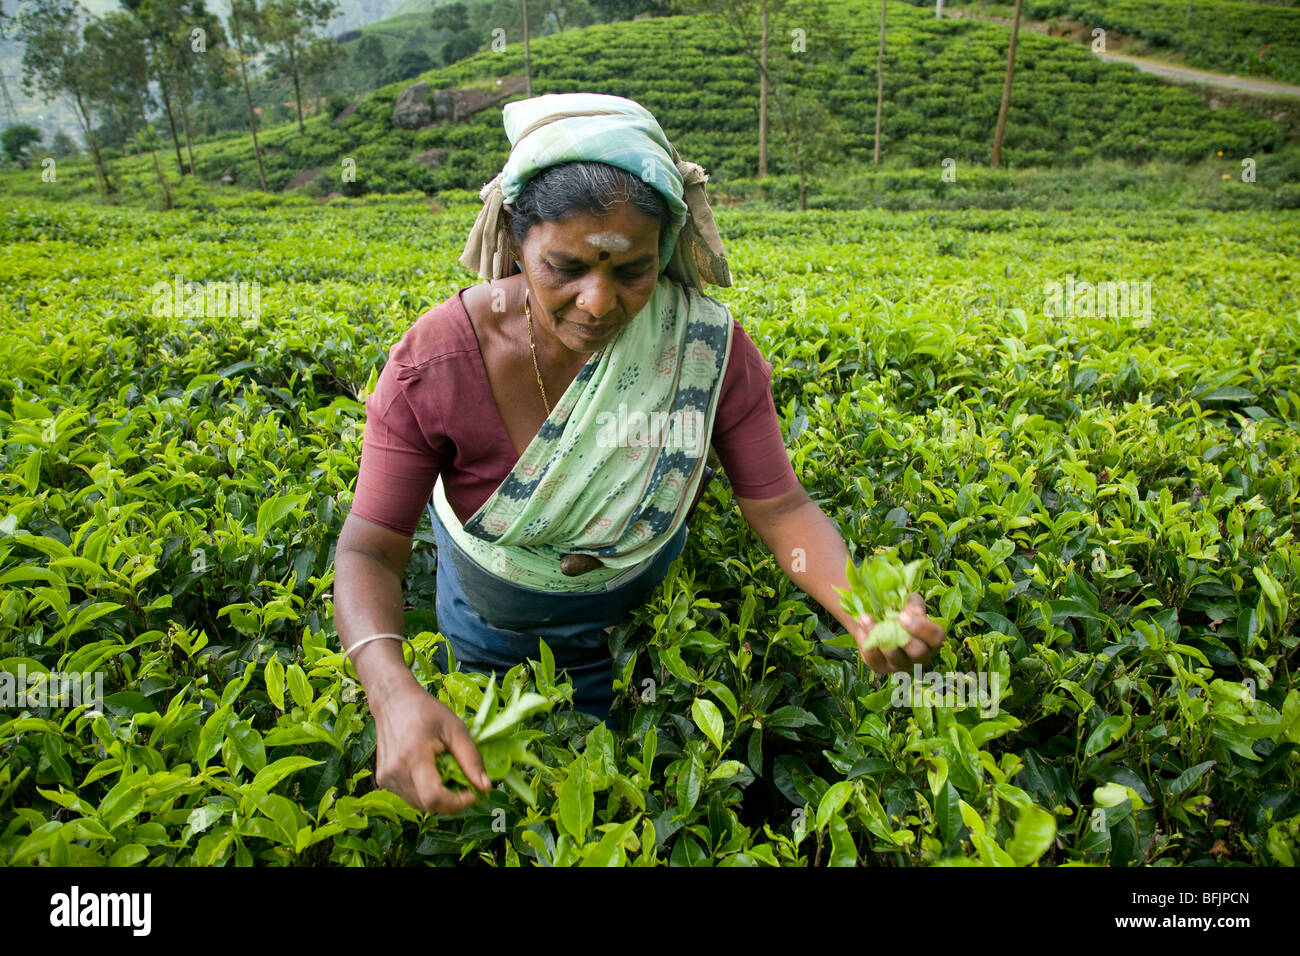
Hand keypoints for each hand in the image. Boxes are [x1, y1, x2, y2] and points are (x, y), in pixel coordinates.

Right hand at [371, 680, 491, 813]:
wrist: (393, 701)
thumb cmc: (426, 710)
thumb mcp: (455, 728)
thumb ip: (471, 758)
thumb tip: (485, 787)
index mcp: (414, 757)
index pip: (434, 798)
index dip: (456, 804)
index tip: (473, 794)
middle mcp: (395, 772)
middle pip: (428, 806)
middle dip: (451, 802)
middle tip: (465, 786)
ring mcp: (386, 778)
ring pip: (418, 805)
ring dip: (439, 799)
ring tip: (449, 777)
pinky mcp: (383, 780)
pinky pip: (409, 797)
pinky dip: (425, 793)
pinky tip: (432, 774)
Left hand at [848, 592, 945, 674]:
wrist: (877, 619)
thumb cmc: (899, 610)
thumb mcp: (908, 602)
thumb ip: (913, 604)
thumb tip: (911, 611)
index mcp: (930, 640)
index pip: (936, 637)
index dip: (922, 628)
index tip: (903, 615)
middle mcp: (920, 657)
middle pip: (918, 653)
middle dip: (903, 637)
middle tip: (886, 619)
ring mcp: (901, 665)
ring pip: (894, 657)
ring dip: (878, 636)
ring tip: (864, 617)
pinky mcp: (882, 667)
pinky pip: (874, 659)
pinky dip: (865, 642)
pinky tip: (860, 627)